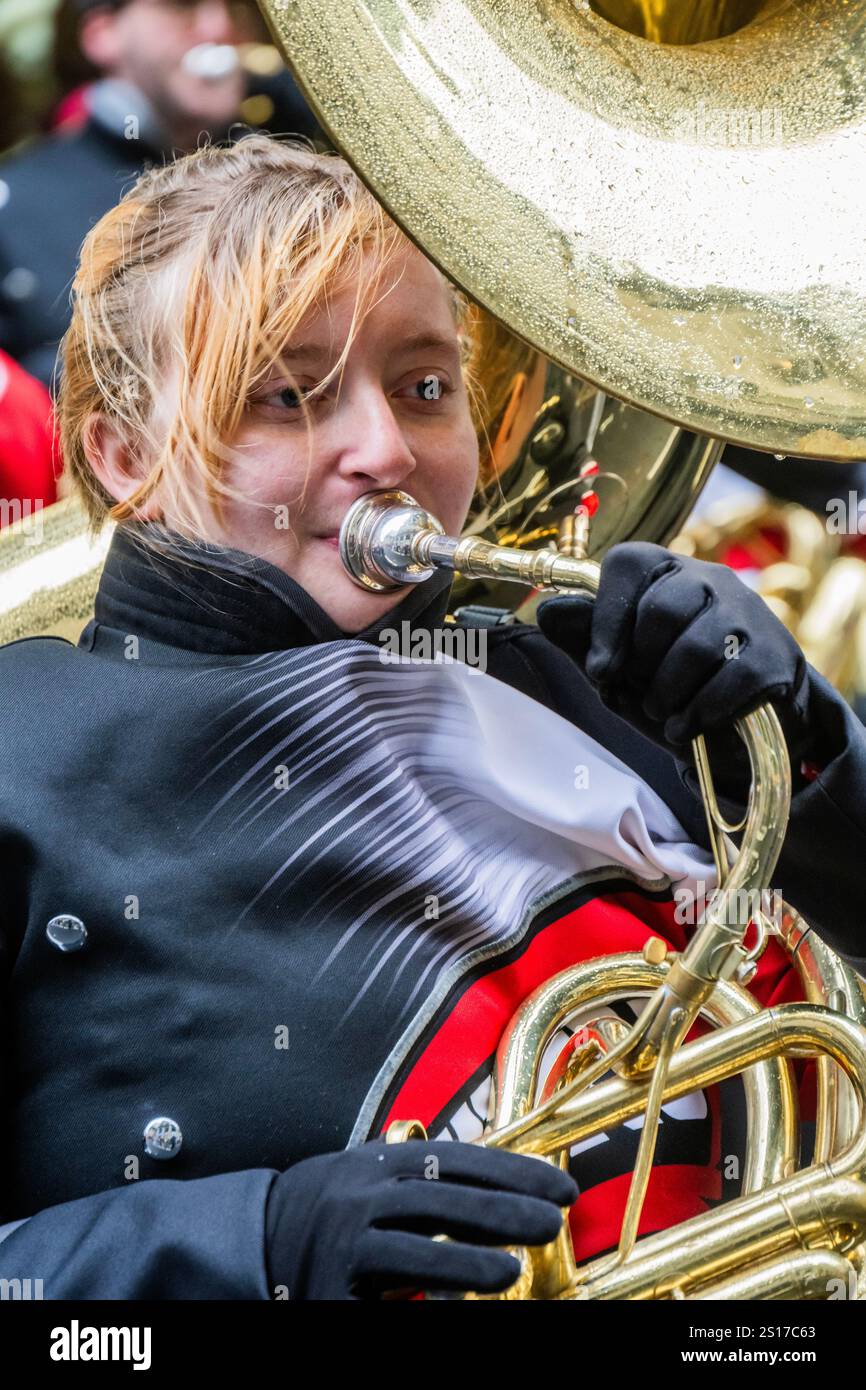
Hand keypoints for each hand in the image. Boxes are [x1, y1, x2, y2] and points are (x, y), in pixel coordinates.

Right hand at [264, 1138, 576, 1299]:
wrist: (245, 1243)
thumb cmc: (325, 1213)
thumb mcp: (370, 1180)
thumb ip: (422, 1181)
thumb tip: (501, 1189)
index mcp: (376, 1162)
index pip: (454, 1159)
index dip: (510, 1171)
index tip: (558, 1187)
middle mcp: (357, 1195)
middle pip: (438, 1197)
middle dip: (502, 1209)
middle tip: (554, 1219)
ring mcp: (340, 1243)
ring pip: (409, 1248)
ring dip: (464, 1259)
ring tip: (513, 1269)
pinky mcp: (326, 1292)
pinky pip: (382, 1300)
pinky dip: (426, 1304)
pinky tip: (459, 1308)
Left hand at [536, 542, 814, 797]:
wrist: (740, 722)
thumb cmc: (671, 682)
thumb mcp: (621, 664)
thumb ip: (584, 640)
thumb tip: (547, 612)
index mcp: (665, 570)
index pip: (628, 564)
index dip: (606, 620)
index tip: (601, 669)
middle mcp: (710, 579)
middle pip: (662, 610)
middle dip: (641, 665)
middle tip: (641, 692)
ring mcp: (748, 614)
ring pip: (696, 649)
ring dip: (668, 695)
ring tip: (663, 712)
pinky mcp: (775, 655)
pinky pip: (730, 682)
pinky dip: (699, 714)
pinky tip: (687, 726)